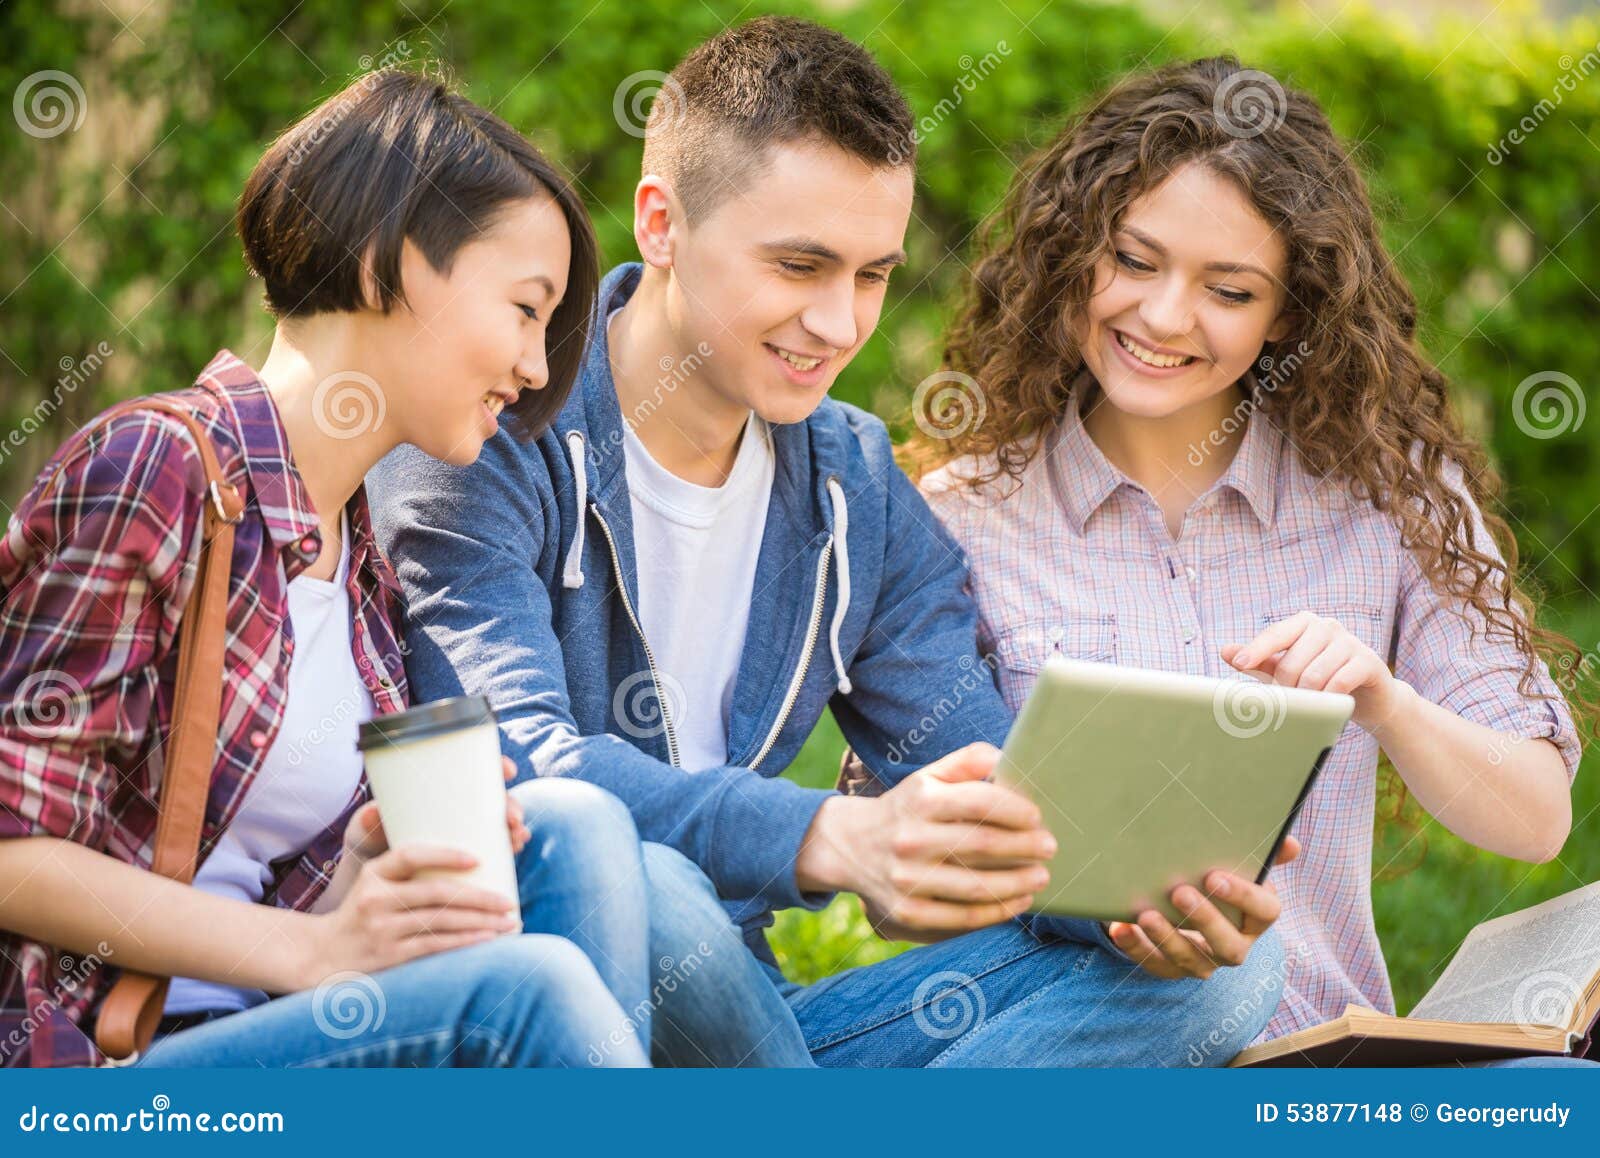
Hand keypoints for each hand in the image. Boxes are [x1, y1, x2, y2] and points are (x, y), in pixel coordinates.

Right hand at [301, 843, 520, 987]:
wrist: (321, 955)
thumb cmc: (362, 912)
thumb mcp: (373, 882)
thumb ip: (407, 870)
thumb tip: (467, 855)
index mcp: (373, 873)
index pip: (411, 855)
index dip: (445, 855)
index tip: (478, 858)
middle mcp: (375, 898)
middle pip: (437, 893)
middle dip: (480, 897)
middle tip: (508, 901)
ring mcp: (381, 929)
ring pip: (441, 922)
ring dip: (481, 922)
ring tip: (508, 921)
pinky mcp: (388, 955)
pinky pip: (435, 945)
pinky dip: (465, 942)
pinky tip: (487, 939)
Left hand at [342, 755, 530, 863]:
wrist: (372, 874)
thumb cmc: (370, 841)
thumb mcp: (367, 830)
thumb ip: (368, 822)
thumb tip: (371, 812)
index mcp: (436, 791)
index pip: (473, 769)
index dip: (495, 765)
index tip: (508, 770)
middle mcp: (455, 807)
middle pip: (493, 796)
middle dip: (510, 803)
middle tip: (511, 818)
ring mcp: (464, 829)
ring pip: (499, 821)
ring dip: (514, 826)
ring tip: (517, 837)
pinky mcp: (468, 851)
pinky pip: (497, 844)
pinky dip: (511, 844)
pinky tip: (518, 847)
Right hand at [796, 743, 1055, 939]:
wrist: (849, 846)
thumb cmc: (906, 808)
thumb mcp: (928, 776)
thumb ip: (969, 761)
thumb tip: (1011, 759)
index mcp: (920, 799)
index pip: (979, 802)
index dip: (1016, 810)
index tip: (1037, 817)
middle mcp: (911, 839)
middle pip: (982, 846)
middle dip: (1025, 848)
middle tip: (1050, 848)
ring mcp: (908, 879)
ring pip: (976, 886)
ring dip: (1018, 883)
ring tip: (1041, 877)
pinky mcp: (907, 913)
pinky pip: (962, 918)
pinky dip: (997, 912)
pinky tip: (1018, 902)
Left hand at [1106, 836, 1298, 978]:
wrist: (1189, 906)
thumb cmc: (1217, 880)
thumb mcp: (1238, 865)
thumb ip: (1262, 855)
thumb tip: (1290, 844)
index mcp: (1257, 918)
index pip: (1266, 913)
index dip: (1244, 896)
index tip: (1215, 876)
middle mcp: (1234, 946)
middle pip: (1229, 946)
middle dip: (1205, 920)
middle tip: (1179, 892)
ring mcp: (1203, 962)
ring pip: (1191, 960)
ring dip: (1168, 938)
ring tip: (1146, 913)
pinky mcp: (1171, 968)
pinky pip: (1154, 964)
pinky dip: (1136, 947)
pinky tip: (1120, 927)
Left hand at [1223, 611, 1410, 731]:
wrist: (1368, 697)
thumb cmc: (1319, 679)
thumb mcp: (1286, 669)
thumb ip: (1259, 660)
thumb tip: (1225, 651)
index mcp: (1304, 623)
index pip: (1275, 634)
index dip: (1256, 649)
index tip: (1239, 662)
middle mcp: (1327, 626)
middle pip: (1292, 662)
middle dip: (1286, 688)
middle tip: (1289, 702)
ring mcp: (1350, 642)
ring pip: (1314, 675)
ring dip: (1307, 697)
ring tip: (1310, 704)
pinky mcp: (1369, 661)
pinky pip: (1339, 682)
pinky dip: (1329, 698)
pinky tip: (1329, 703)